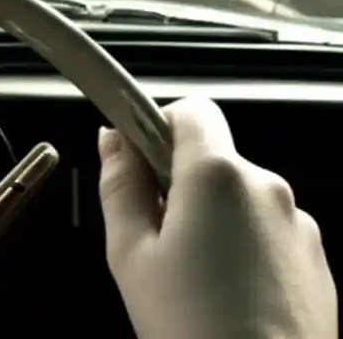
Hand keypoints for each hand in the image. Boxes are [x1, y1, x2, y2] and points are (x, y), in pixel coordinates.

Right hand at [98, 96, 335, 338]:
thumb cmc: (192, 328)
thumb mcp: (129, 254)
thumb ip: (119, 185)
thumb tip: (112, 140)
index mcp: (217, 176)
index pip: (189, 111)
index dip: (156, 128)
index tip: (134, 164)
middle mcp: (267, 188)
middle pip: (212, 160)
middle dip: (179, 188)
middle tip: (153, 243)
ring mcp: (298, 225)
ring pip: (238, 201)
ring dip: (212, 223)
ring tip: (191, 281)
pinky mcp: (315, 260)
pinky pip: (266, 235)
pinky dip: (242, 252)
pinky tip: (226, 297)